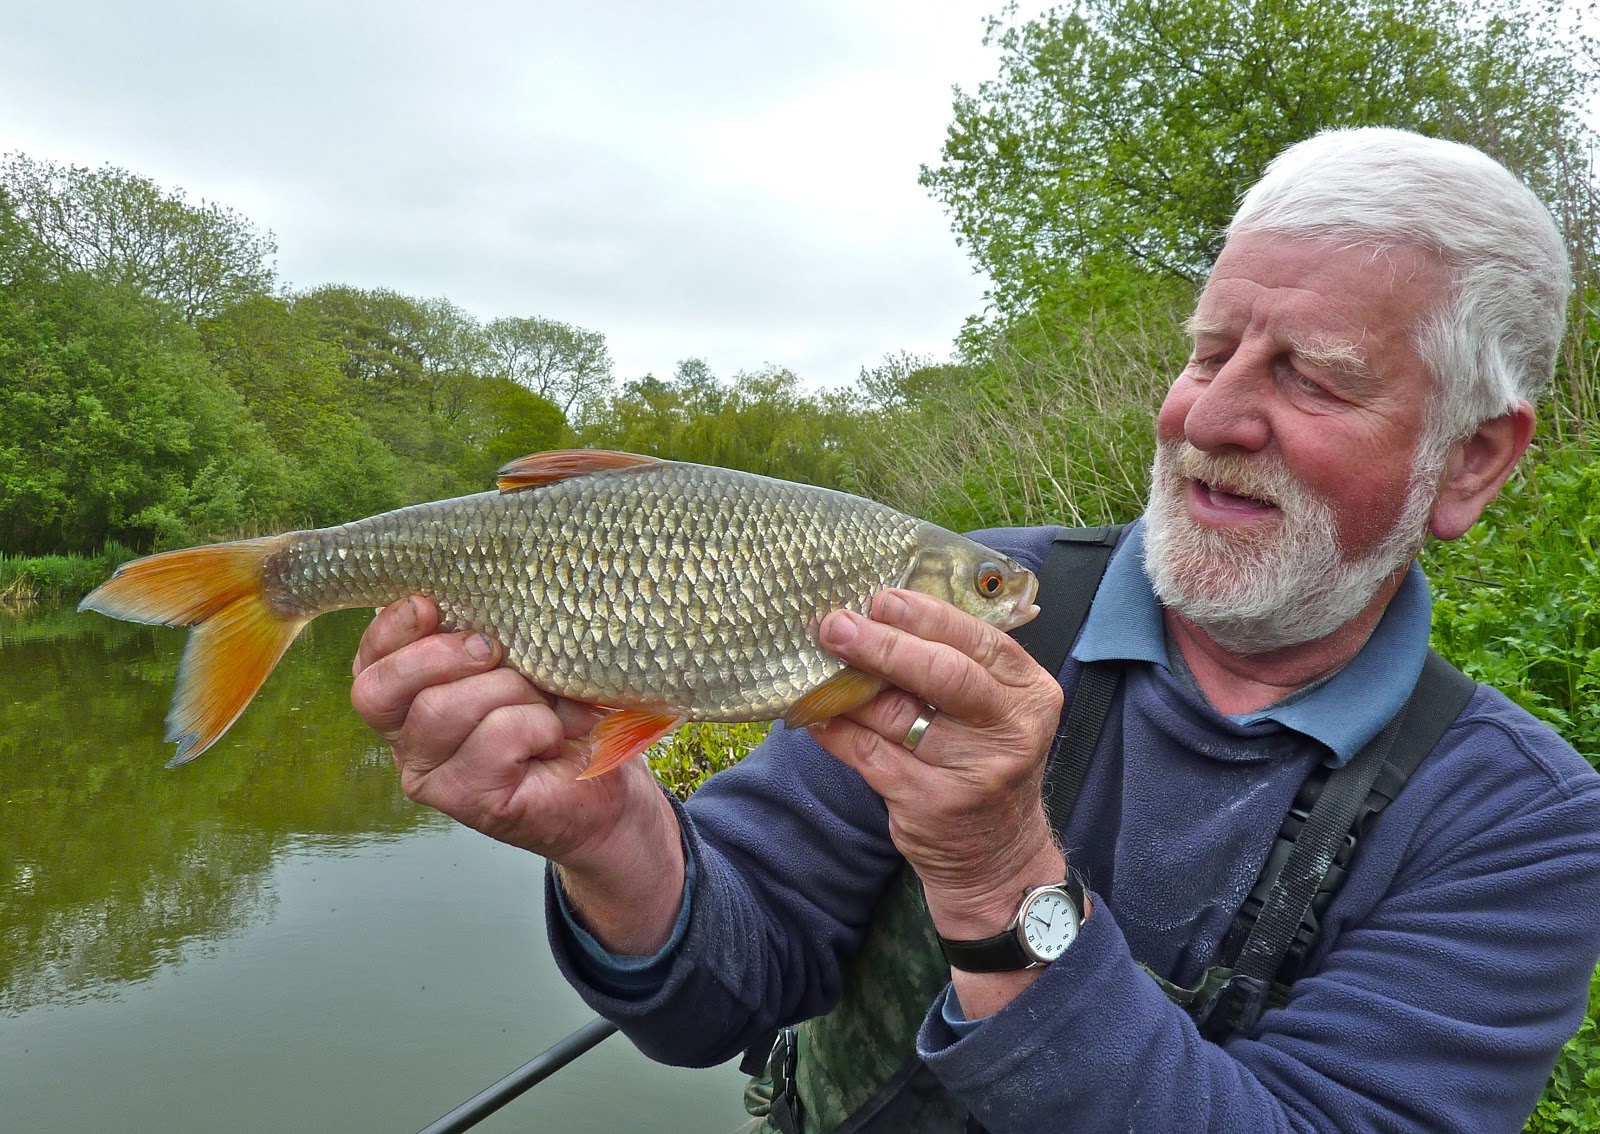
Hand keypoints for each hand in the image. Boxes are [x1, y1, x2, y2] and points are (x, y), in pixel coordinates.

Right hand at [350, 597, 684, 952]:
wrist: (606, 785)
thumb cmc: (562, 710)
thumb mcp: (524, 657)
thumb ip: (488, 631)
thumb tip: (481, 594)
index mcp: (409, 699)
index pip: (368, 663)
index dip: (389, 629)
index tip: (430, 604)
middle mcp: (407, 741)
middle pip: (378, 690)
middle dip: (436, 655)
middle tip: (491, 648)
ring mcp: (432, 777)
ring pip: (439, 709)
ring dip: (505, 690)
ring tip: (542, 703)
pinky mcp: (468, 801)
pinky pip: (494, 738)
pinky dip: (536, 724)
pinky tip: (553, 737)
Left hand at [804, 589, 1065, 939]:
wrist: (997, 854)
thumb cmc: (984, 761)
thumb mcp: (996, 710)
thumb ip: (957, 664)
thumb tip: (881, 614)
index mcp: (1030, 693)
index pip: (977, 640)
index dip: (925, 615)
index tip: (880, 598)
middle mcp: (1010, 731)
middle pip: (941, 674)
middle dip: (882, 644)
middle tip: (837, 625)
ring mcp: (973, 772)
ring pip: (896, 715)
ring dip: (848, 687)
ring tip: (818, 663)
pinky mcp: (931, 803)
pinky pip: (869, 754)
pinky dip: (836, 730)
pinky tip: (814, 713)